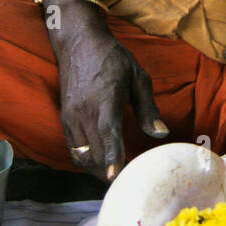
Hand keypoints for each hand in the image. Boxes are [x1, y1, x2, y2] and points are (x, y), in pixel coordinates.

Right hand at [56, 28, 168, 180]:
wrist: (78, 42)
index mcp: (105, 98)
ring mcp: (71, 116)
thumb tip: (161, 134)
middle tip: (131, 183)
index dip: (112, 156)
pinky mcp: (65, 119)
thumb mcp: (138, 76)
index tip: (115, 177)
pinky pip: (74, 149)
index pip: (107, 132)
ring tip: (116, 179)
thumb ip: (149, 108)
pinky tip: (101, 165)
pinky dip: (87, 162)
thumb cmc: (112, 58)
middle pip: (94, 151)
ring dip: (97, 171)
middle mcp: (84, 110)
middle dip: (110, 173)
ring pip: (82, 155)